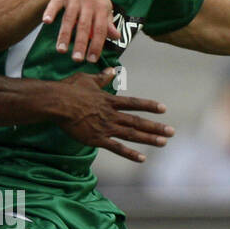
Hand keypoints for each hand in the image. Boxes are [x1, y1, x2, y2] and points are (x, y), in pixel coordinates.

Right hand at [45, 0, 119, 63]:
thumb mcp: (102, 8)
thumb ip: (107, 23)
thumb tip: (117, 37)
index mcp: (101, 7)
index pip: (100, 29)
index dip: (96, 45)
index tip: (91, 59)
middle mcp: (89, 1)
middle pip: (84, 26)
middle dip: (80, 43)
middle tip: (77, 59)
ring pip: (69, 18)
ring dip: (65, 35)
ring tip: (61, 50)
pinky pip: (55, 3)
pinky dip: (51, 11)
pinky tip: (47, 21)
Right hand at [56, 70, 173, 161]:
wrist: (58, 103)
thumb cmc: (69, 89)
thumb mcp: (87, 80)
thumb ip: (102, 78)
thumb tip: (112, 70)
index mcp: (109, 100)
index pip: (134, 103)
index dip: (149, 105)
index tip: (163, 109)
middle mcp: (112, 114)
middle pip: (138, 121)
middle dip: (156, 127)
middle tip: (172, 132)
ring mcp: (106, 127)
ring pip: (131, 134)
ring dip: (149, 138)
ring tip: (163, 143)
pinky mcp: (96, 139)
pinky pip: (116, 147)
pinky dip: (130, 153)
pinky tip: (142, 158)